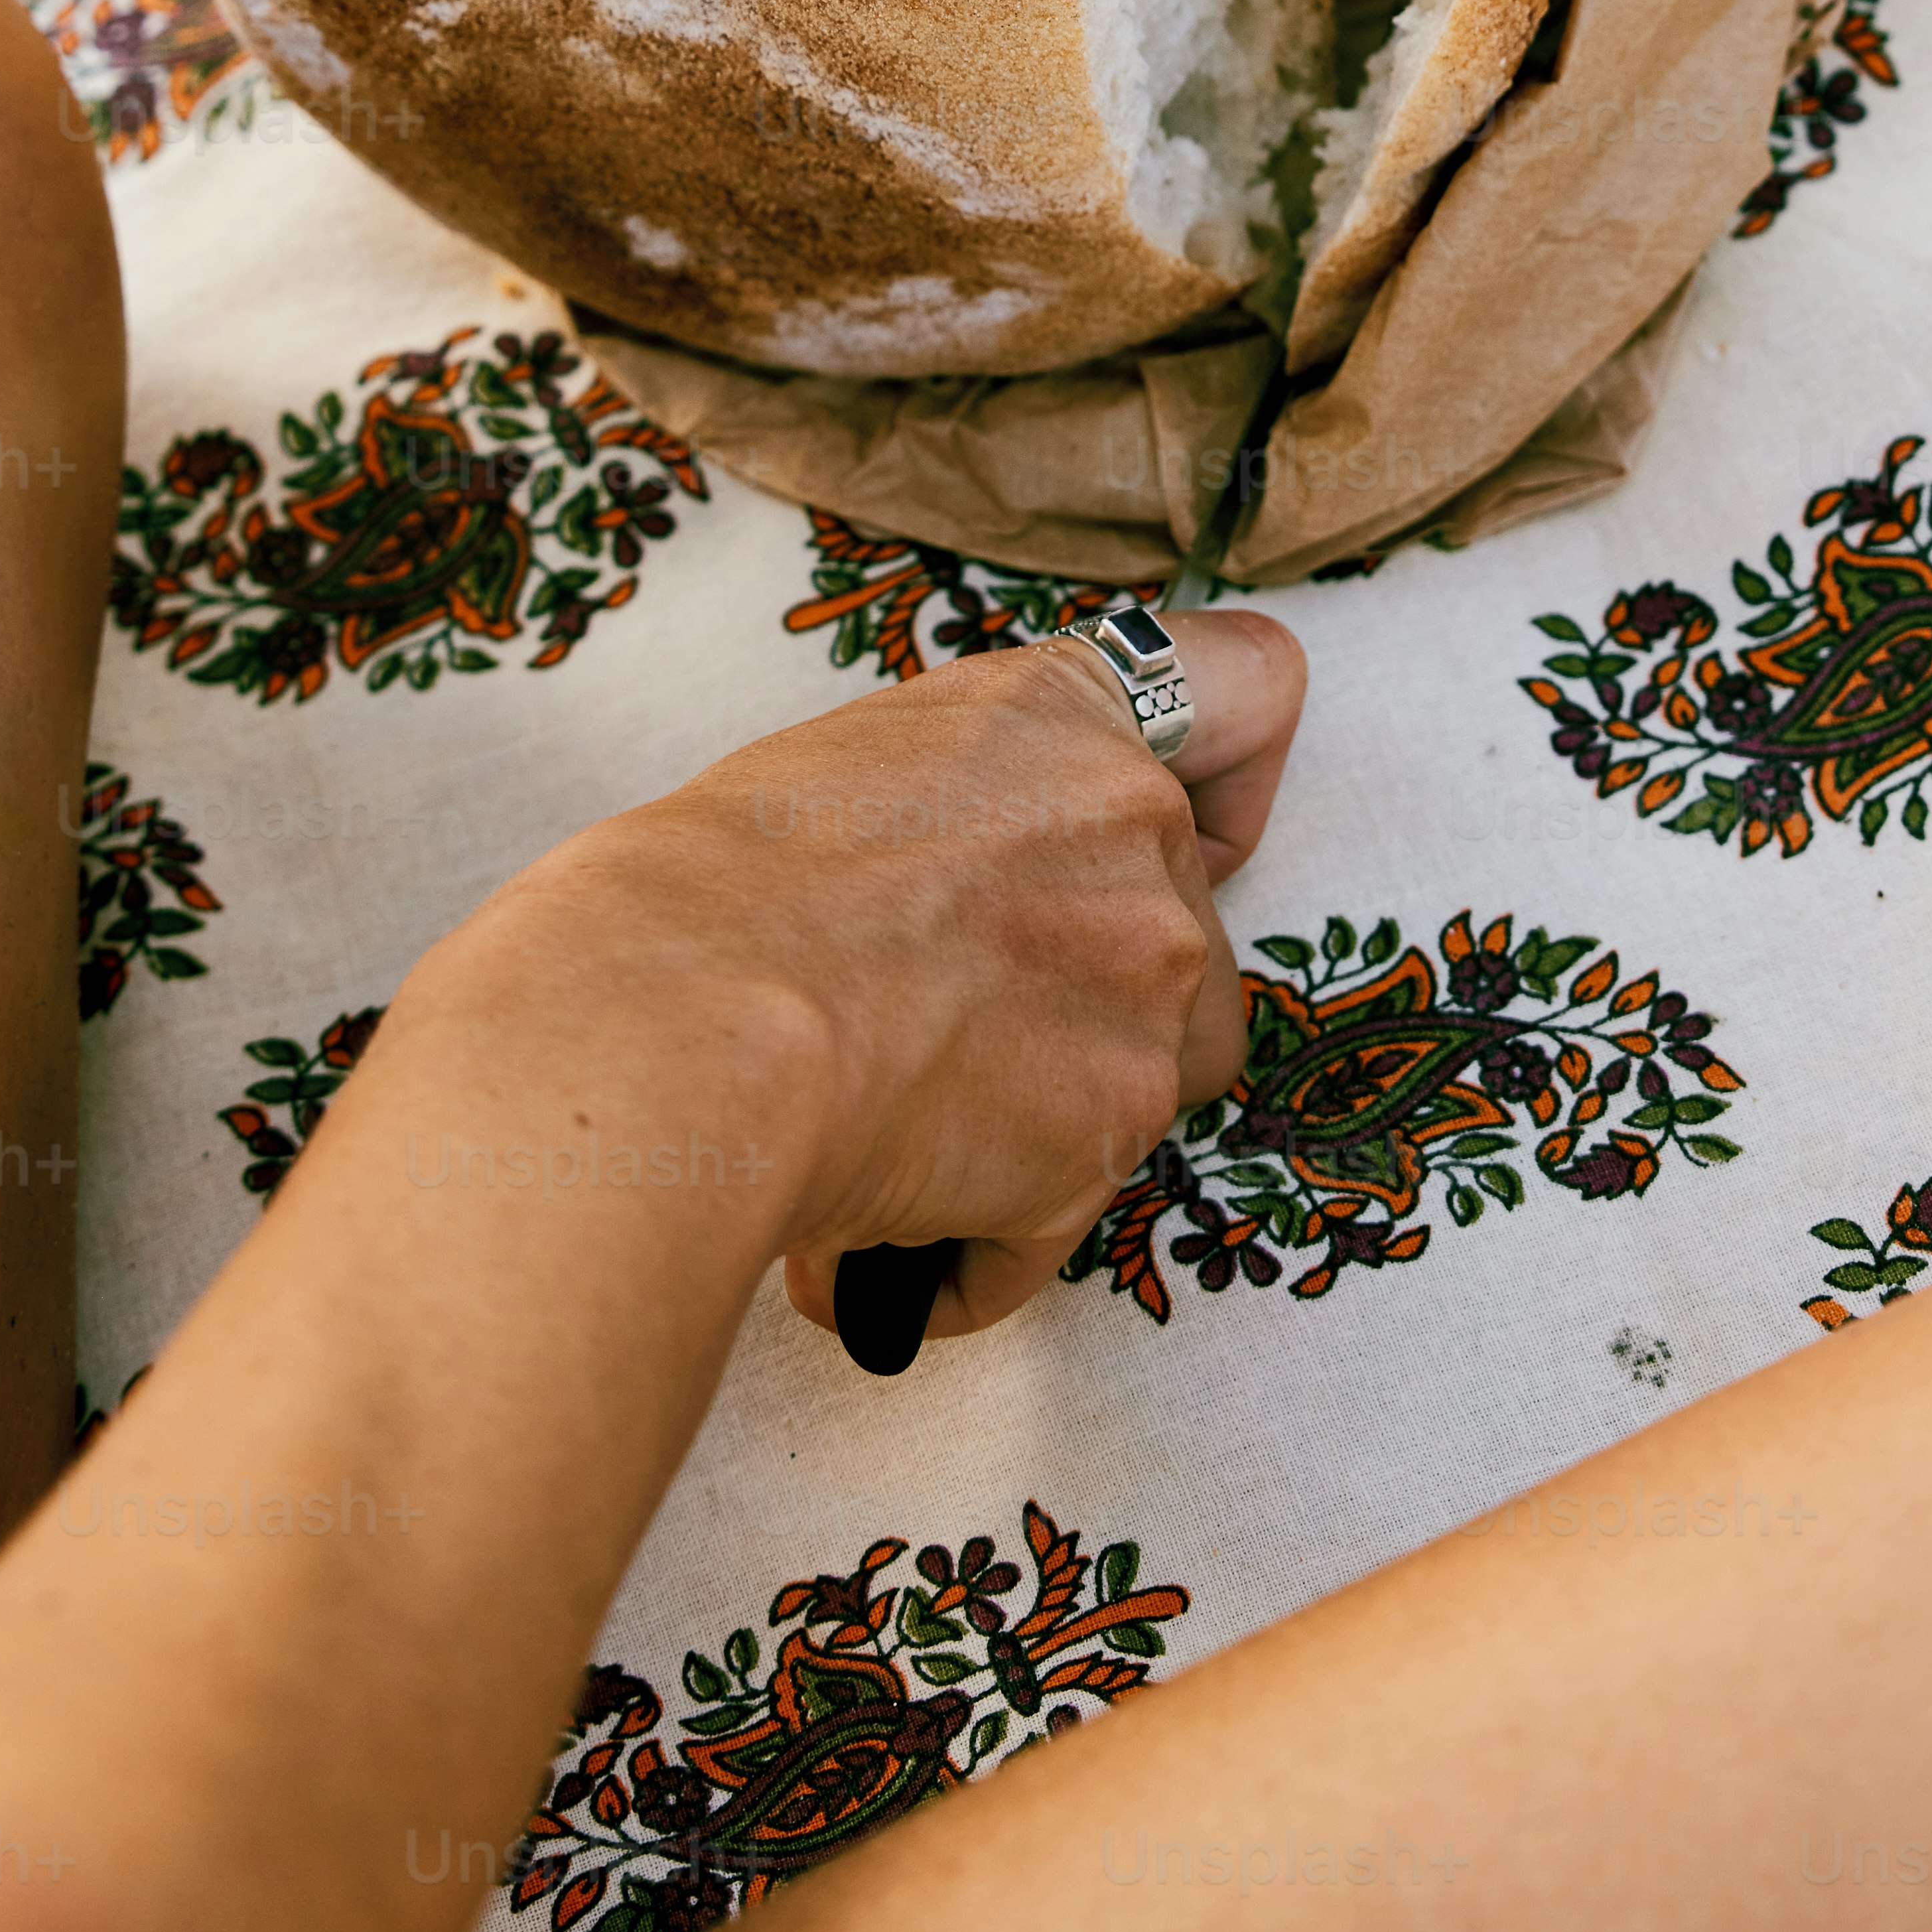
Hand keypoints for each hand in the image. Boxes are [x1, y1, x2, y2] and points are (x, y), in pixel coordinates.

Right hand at [576, 609, 1304, 1346]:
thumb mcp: (848, 779)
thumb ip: (963, 819)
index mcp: (1065, 717)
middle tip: (936, 1049)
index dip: (1230, 778)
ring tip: (883, 1159)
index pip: (1251, 684)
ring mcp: (1142, 982)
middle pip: (1180, 942)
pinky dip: (972, 1246)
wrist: (680, 1023)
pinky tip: (864, 1246)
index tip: (1183, 837)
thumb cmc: (706, 896)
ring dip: (1036, 1134)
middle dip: (1078, 1014)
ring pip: (1138, 1083)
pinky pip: (1056, 1215)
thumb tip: (945, 925)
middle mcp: (1134, 833)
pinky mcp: (1115, 1126)